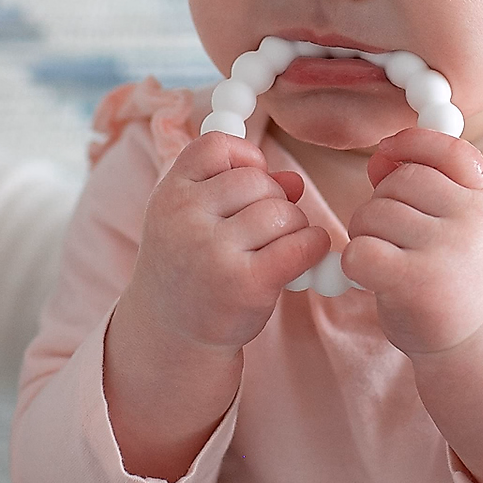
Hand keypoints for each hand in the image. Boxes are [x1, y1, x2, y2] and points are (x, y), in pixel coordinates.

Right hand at [129, 131, 330, 354]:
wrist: (171, 336)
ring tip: (277, 247)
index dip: (245, 157)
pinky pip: (302, 243)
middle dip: (274, 199)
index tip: (249, 183)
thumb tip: (295, 181)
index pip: (217, 146)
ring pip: (283, 211)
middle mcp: (186, 218)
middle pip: (258, 180)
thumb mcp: (196, 219)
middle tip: (265, 229)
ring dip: (294, 226)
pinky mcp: (247, 284)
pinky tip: (304, 256)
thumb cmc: (190, 268)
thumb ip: (239, 190)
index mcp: (169, 195)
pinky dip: (313, 245)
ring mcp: (214, 251)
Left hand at [342, 128, 482, 357]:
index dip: (412, 143)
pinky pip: (360, 250)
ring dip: (365, 232)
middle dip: (381, 202)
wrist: (478, 347)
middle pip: (401, 180)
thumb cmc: (460, 280)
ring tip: (386, 258)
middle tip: (390, 236)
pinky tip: (372, 277)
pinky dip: (355, 261)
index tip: (387, 152)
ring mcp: (445, 252)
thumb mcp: (462, 227)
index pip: (450, 150)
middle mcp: (473, 222)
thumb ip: (428, 188)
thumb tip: (380, 157)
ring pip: (374, 213)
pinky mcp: (413, 283)